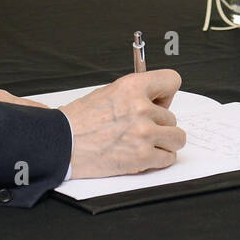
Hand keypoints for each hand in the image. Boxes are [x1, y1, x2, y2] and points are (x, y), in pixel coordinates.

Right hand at [59, 70, 186, 178]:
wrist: (62, 144)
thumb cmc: (79, 121)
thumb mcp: (107, 93)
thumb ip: (135, 95)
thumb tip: (156, 101)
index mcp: (132, 87)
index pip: (172, 80)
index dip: (166, 94)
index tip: (160, 102)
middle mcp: (141, 108)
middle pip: (172, 117)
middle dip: (159, 125)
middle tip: (139, 129)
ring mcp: (144, 133)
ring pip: (177, 138)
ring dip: (164, 142)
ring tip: (145, 143)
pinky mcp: (143, 156)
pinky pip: (169, 158)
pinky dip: (159, 159)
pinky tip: (142, 154)